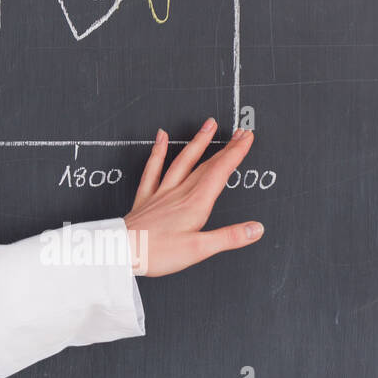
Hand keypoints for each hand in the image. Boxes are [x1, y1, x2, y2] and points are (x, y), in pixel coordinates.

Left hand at [123, 118, 263, 276]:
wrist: (121, 251)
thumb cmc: (157, 253)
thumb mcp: (199, 250)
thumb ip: (228, 237)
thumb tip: (256, 229)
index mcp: (195, 203)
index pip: (220, 172)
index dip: (236, 153)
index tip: (247, 138)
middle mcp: (179, 193)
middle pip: (207, 164)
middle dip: (226, 147)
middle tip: (240, 132)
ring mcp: (162, 192)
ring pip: (183, 161)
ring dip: (198, 142)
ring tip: (209, 125)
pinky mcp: (147, 196)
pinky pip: (153, 168)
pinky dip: (159, 150)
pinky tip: (161, 136)